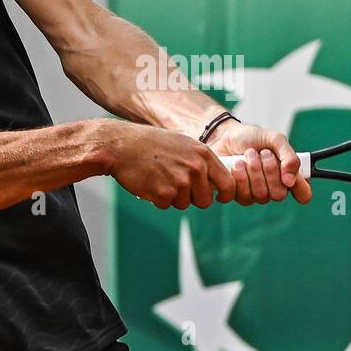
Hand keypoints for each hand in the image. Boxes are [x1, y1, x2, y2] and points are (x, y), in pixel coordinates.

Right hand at [105, 123, 236, 209]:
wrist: (122, 146)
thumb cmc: (151, 144)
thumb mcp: (183, 144)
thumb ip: (201, 162)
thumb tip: (216, 182)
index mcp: (203, 154)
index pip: (228, 184)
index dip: (225, 195)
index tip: (220, 198)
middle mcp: (196, 168)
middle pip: (206, 200)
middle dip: (193, 199)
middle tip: (176, 186)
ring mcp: (180, 181)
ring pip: (184, 204)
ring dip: (172, 197)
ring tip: (159, 178)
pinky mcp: (164, 193)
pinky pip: (166, 205)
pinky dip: (157, 199)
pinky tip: (149, 182)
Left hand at [205, 120, 313, 205]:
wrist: (223, 136)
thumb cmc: (251, 138)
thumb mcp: (274, 139)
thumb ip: (289, 156)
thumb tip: (291, 180)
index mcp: (287, 175)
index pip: (303, 193)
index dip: (301, 190)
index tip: (290, 178)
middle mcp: (273, 188)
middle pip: (279, 194)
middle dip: (270, 171)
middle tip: (263, 154)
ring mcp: (255, 194)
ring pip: (260, 195)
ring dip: (254, 170)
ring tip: (248, 155)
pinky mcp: (238, 195)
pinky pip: (243, 195)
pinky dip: (240, 176)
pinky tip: (237, 164)